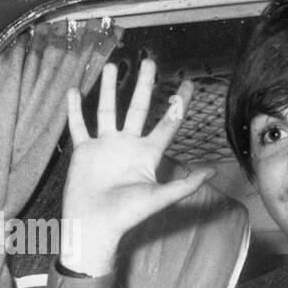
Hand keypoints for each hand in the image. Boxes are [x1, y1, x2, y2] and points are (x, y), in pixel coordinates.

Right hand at [61, 58, 214, 275]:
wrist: (94, 225)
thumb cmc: (127, 215)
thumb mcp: (160, 197)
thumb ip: (185, 184)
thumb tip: (214, 171)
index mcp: (147, 154)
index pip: (167, 123)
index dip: (178, 103)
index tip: (187, 83)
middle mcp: (128, 145)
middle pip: (138, 108)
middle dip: (144, 86)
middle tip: (149, 62)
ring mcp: (105, 146)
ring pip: (107, 110)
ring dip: (108, 89)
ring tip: (110, 67)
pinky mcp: (84, 151)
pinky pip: (79, 126)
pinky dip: (75, 110)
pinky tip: (73, 91)